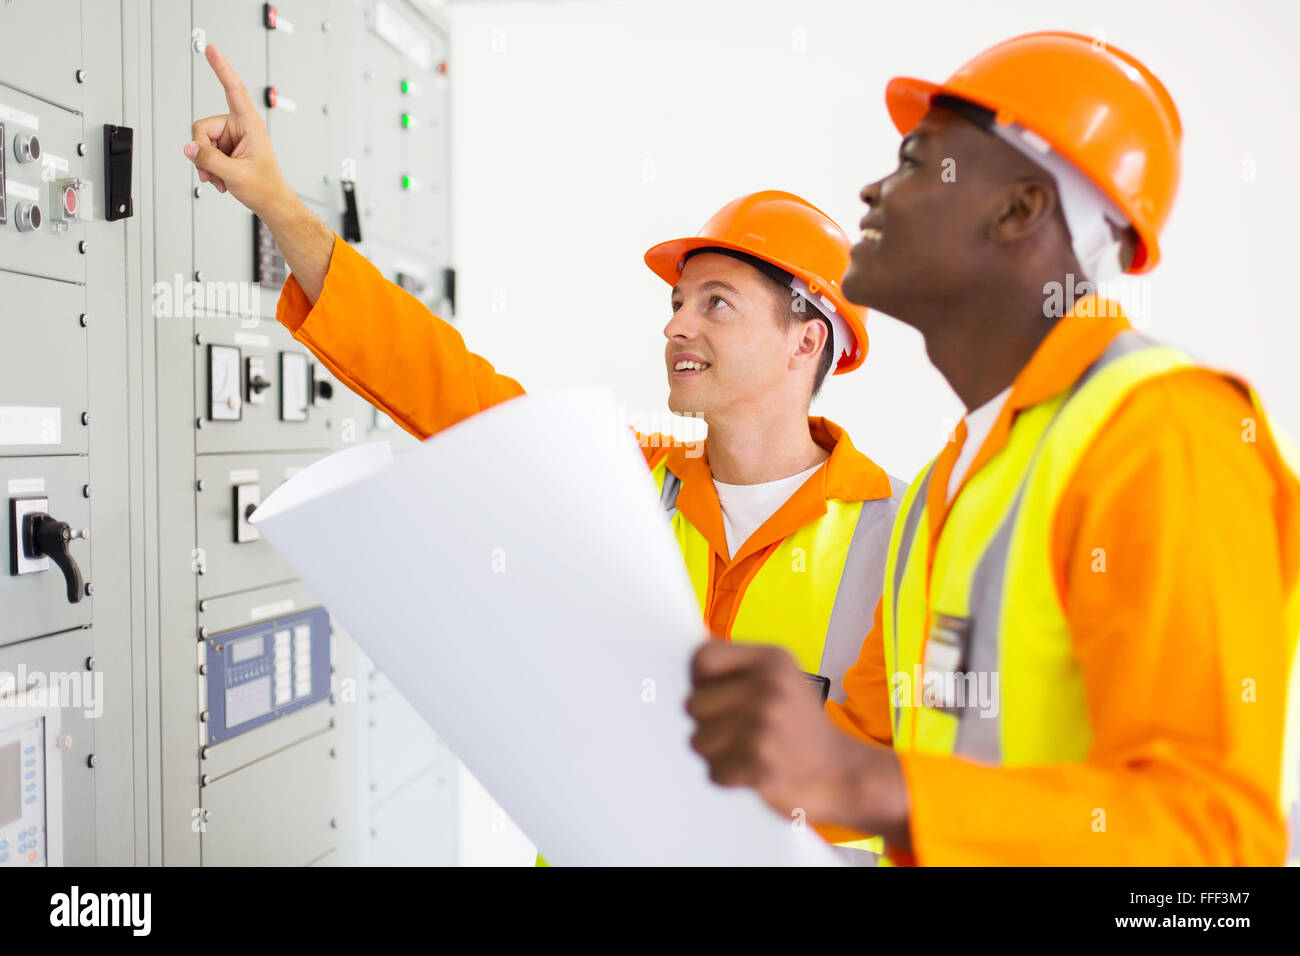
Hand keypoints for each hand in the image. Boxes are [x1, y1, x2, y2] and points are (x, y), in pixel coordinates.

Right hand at [183, 44, 294, 223]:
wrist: (272, 203)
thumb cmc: (264, 187)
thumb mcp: (235, 175)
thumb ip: (209, 160)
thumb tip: (189, 148)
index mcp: (250, 124)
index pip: (233, 90)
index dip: (221, 68)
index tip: (211, 49)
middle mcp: (240, 127)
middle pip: (203, 128)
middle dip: (203, 153)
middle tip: (211, 173)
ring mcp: (233, 138)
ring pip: (202, 142)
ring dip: (207, 164)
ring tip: (220, 180)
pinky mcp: (227, 148)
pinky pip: (205, 152)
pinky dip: (209, 168)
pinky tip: (220, 180)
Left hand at [686, 641, 909, 844]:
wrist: (845, 772)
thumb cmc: (802, 725)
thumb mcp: (780, 678)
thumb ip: (738, 668)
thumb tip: (691, 663)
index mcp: (771, 660)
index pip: (702, 658)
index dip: (700, 681)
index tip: (718, 696)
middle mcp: (768, 687)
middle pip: (692, 704)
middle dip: (708, 723)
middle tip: (740, 730)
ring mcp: (765, 726)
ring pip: (697, 741)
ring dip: (717, 753)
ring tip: (748, 750)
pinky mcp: (760, 764)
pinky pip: (714, 772)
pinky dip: (728, 778)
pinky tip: (754, 770)